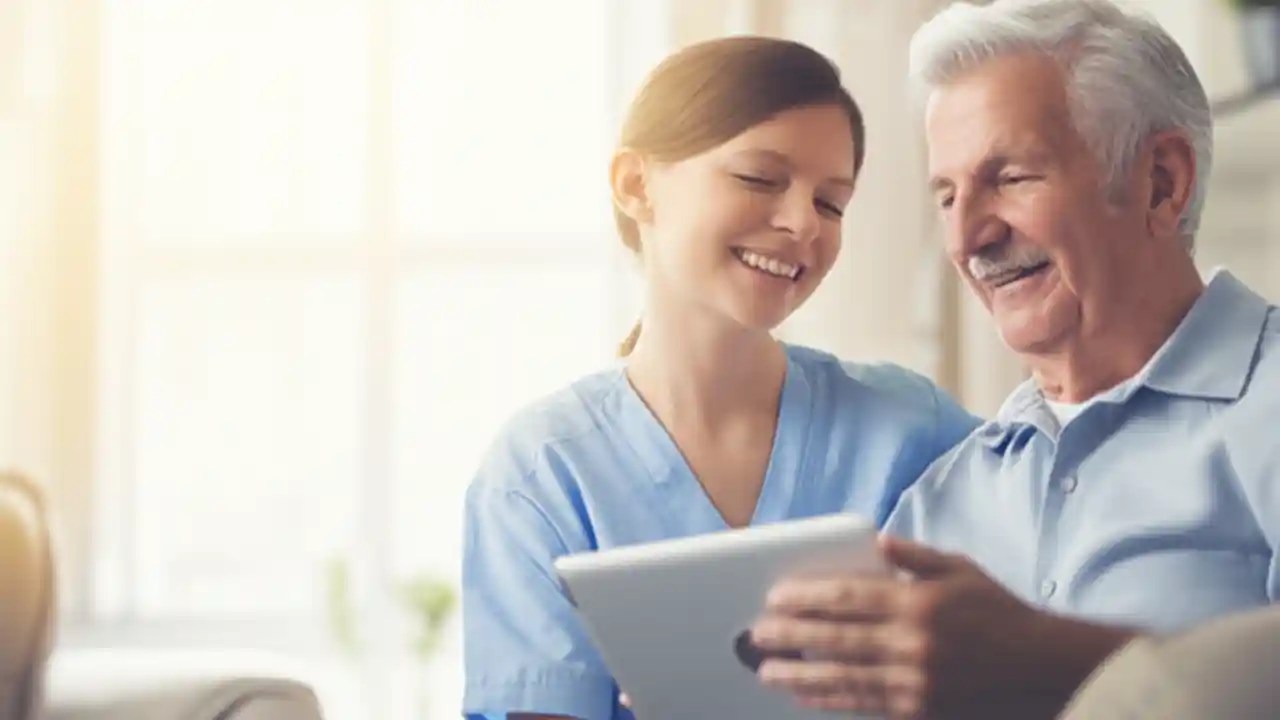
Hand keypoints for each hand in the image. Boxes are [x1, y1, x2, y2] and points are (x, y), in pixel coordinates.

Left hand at [749, 535, 1053, 718]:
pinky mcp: (919, 709)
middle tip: (756, 634)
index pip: (849, 596)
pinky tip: (805, 693)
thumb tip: (876, 542)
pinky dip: (830, 697)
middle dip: (790, 636)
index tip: (775, 597)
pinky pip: (864, 702)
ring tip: (766, 668)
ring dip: (799, 673)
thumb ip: (915, 555)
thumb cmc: (999, 613)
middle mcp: (914, 642)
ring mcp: (916, 680)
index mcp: (920, 601)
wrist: (1044, 669)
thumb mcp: (960, 569)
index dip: (807, 597)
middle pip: (837, 638)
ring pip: (844, 675)